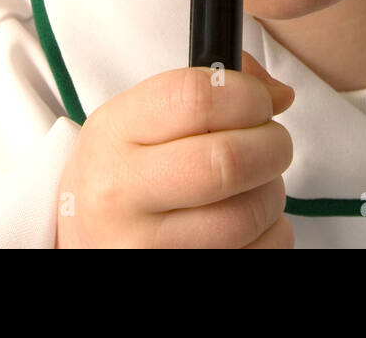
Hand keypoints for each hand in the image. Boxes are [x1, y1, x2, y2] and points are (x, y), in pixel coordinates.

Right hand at [55, 51, 294, 247]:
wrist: (87, 233)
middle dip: (272, 145)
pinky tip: (246, 223)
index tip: (262, 101)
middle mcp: (122, 192)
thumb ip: (208, 89)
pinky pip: (260, 252)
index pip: (196, 99)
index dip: (247, 95)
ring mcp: (147, 246)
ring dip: (272, 192)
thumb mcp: (141, 115)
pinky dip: (270, 233)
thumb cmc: (127, 167)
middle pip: (227, 161)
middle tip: (272, 142)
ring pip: (249, 214)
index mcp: (115, 132)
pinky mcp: (177, 276)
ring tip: (254, 184)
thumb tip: (279, 94)